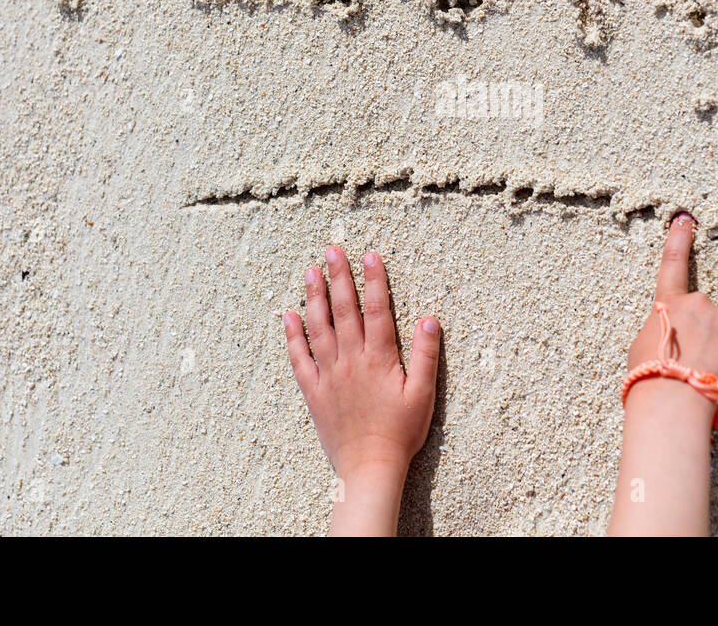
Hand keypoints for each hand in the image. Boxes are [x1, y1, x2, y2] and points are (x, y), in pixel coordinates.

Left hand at [283, 247, 439, 534]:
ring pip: (319, 327)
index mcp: (379, 358)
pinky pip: (299, 358)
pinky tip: (288, 316)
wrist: (368, 467)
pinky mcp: (314, 391)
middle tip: (332, 250)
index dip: (374, 280)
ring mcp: (329, 374)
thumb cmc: (401, 432)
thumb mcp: (423, 394)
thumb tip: (429, 319)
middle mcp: (350, 360)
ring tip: (310, 271)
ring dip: (314, 297)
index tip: (369, 255)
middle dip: (339, 277)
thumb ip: (426, 355)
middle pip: (344, 310)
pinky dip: (292, 336)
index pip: (376, 310)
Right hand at [609, 211, 717, 535]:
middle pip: (705, 317)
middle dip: (702, 337)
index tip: (685, 219)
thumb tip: (675, 336)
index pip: (672, 266)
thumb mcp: (644, 346)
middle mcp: (698, 304)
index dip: (678, 241)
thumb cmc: (649, 377)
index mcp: (668, 304)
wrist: (672, 399)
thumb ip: (663, 330)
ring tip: (702, 376)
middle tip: (689, 365)